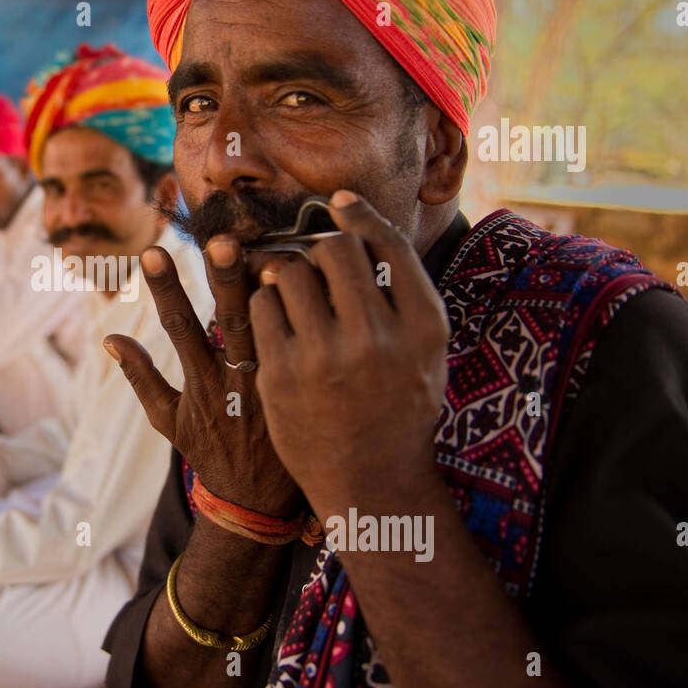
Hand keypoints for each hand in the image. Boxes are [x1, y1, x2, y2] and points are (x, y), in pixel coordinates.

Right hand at [105, 238, 302, 517]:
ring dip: (271, 291)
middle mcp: (238, 383)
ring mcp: (276, 386)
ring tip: (270, 251)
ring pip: (275, 329)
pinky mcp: (305, 391)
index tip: (152, 251)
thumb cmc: (211, 453)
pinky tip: (313, 278)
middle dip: (222, 280)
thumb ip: (140, 377)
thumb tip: (109, 337)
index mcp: (201, 385)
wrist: (260, 503)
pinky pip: (311, 345)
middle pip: (229, 321)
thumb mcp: (168, 422)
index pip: (178, 328)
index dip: (164, 289)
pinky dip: (311, 314)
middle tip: (220, 241)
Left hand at [248, 190, 449, 519]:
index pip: (391, 247)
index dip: (361, 216)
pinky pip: (261, 305)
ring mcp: (326, 358)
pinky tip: (277, 326)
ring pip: (290, 272)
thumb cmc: (398, 410)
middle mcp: (377, 339)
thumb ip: (403, 298)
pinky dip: (266, 305)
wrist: (371, 484)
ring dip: (288, 276)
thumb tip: (360, 229)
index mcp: (422, 329)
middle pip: (335, 251)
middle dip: (320, 250)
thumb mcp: (425, 355)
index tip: (339, 204)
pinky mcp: (281, 374)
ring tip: (296, 300)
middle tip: (316, 266)